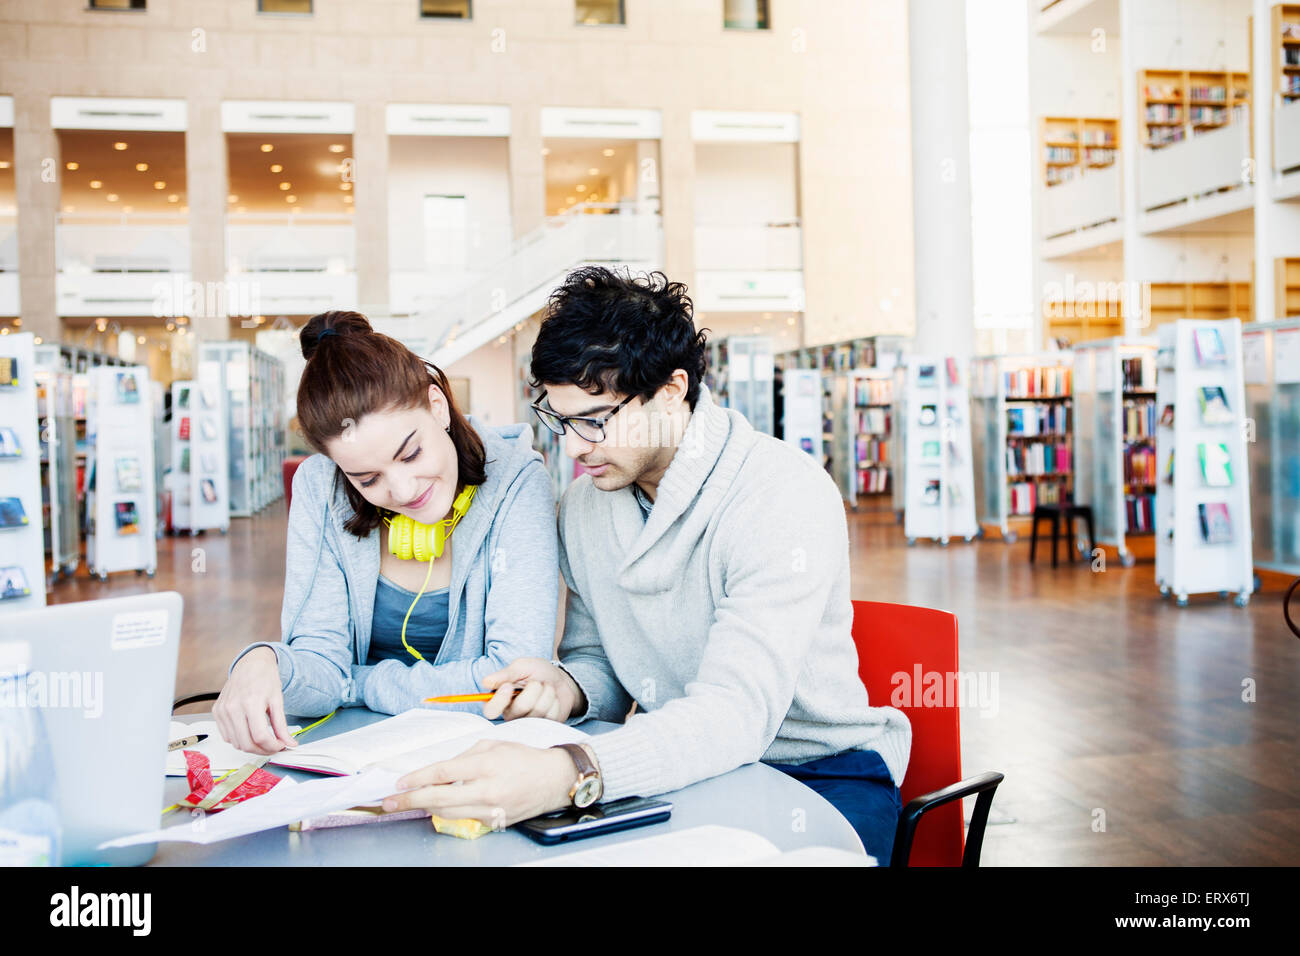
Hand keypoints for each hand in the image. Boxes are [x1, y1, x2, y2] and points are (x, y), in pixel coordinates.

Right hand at [212, 647, 297, 754]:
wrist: (251, 663)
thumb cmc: (265, 678)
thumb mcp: (278, 701)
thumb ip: (282, 725)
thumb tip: (289, 743)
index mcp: (251, 703)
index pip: (260, 736)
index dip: (272, 746)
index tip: (281, 746)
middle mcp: (233, 707)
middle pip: (246, 743)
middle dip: (263, 750)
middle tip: (273, 747)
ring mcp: (222, 710)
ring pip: (235, 743)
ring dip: (251, 747)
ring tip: (263, 740)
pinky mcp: (216, 712)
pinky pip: (227, 736)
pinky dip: (239, 739)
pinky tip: (249, 732)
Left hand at [381, 740, 576, 827]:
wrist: (554, 780)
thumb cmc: (525, 758)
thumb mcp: (494, 745)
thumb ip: (464, 757)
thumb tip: (440, 770)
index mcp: (486, 765)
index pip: (442, 772)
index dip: (417, 779)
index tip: (399, 783)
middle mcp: (486, 790)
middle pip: (438, 798)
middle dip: (409, 800)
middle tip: (389, 801)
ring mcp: (490, 809)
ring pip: (446, 812)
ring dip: (425, 807)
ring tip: (409, 802)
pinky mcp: (494, 822)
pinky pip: (463, 816)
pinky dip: (448, 810)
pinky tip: (439, 804)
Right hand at [481, 657, 584, 722]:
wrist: (559, 679)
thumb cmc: (537, 672)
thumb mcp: (521, 667)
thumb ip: (505, 674)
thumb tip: (486, 682)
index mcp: (500, 700)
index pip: (490, 711)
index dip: (500, 700)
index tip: (509, 686)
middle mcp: (512, 715)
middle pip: (520, 708)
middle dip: (534, 689)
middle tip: (537, 682)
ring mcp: (529, 723)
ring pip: (538, 711)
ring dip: (547, 693)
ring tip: (546, 688)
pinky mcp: (545, 727)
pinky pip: (551, 715)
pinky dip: (555, 701)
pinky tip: (553, 699)